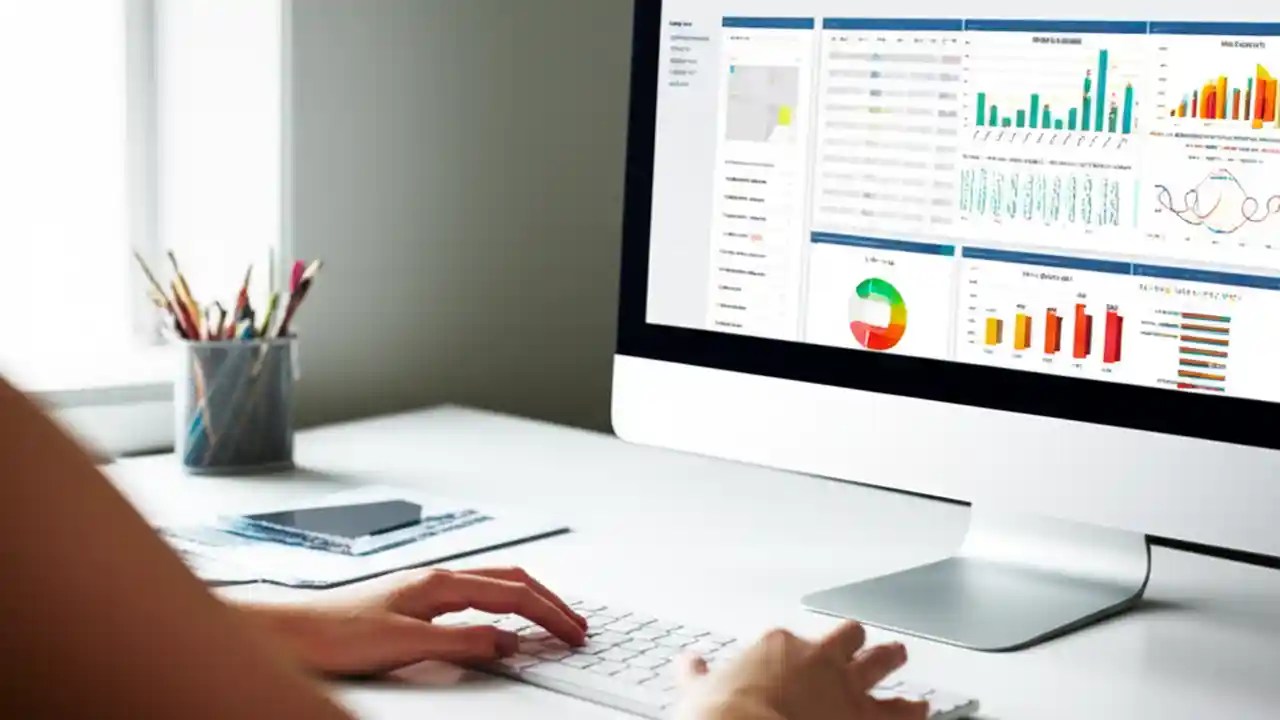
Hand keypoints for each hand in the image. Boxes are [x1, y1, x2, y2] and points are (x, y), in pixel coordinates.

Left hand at [237, 566, 586, 676]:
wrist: (295, 631)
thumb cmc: (337, 633)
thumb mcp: (405, 643)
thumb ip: (461, 642)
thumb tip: (508, 642)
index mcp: (441, 583)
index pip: (513, 594)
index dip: (549, 614)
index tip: (573, 634)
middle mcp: (438, 578)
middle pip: (512, 581)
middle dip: (550, 602)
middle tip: (577, 627)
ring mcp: (429, 587)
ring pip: (497, 583)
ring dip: (531, 600)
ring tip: (554, 620)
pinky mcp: (419, 600)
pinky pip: (478, 595)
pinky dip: (507, 604)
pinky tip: (506, 619)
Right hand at [674, 623, 927, 719]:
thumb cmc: (723, 715)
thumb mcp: (700, 692)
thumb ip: (699, 675)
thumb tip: (689, 665)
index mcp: (777, 647)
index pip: (790, 639)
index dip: (795, 649)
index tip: (793, 657)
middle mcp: (818, 659)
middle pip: (848, 635)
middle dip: (856, 639)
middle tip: (862, 641)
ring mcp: (847, 686)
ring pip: (883, 660)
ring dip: (892, 659)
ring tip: (899, 657)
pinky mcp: (869, 716)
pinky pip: (903, 710)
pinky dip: (913, 710)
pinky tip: (922, 709)